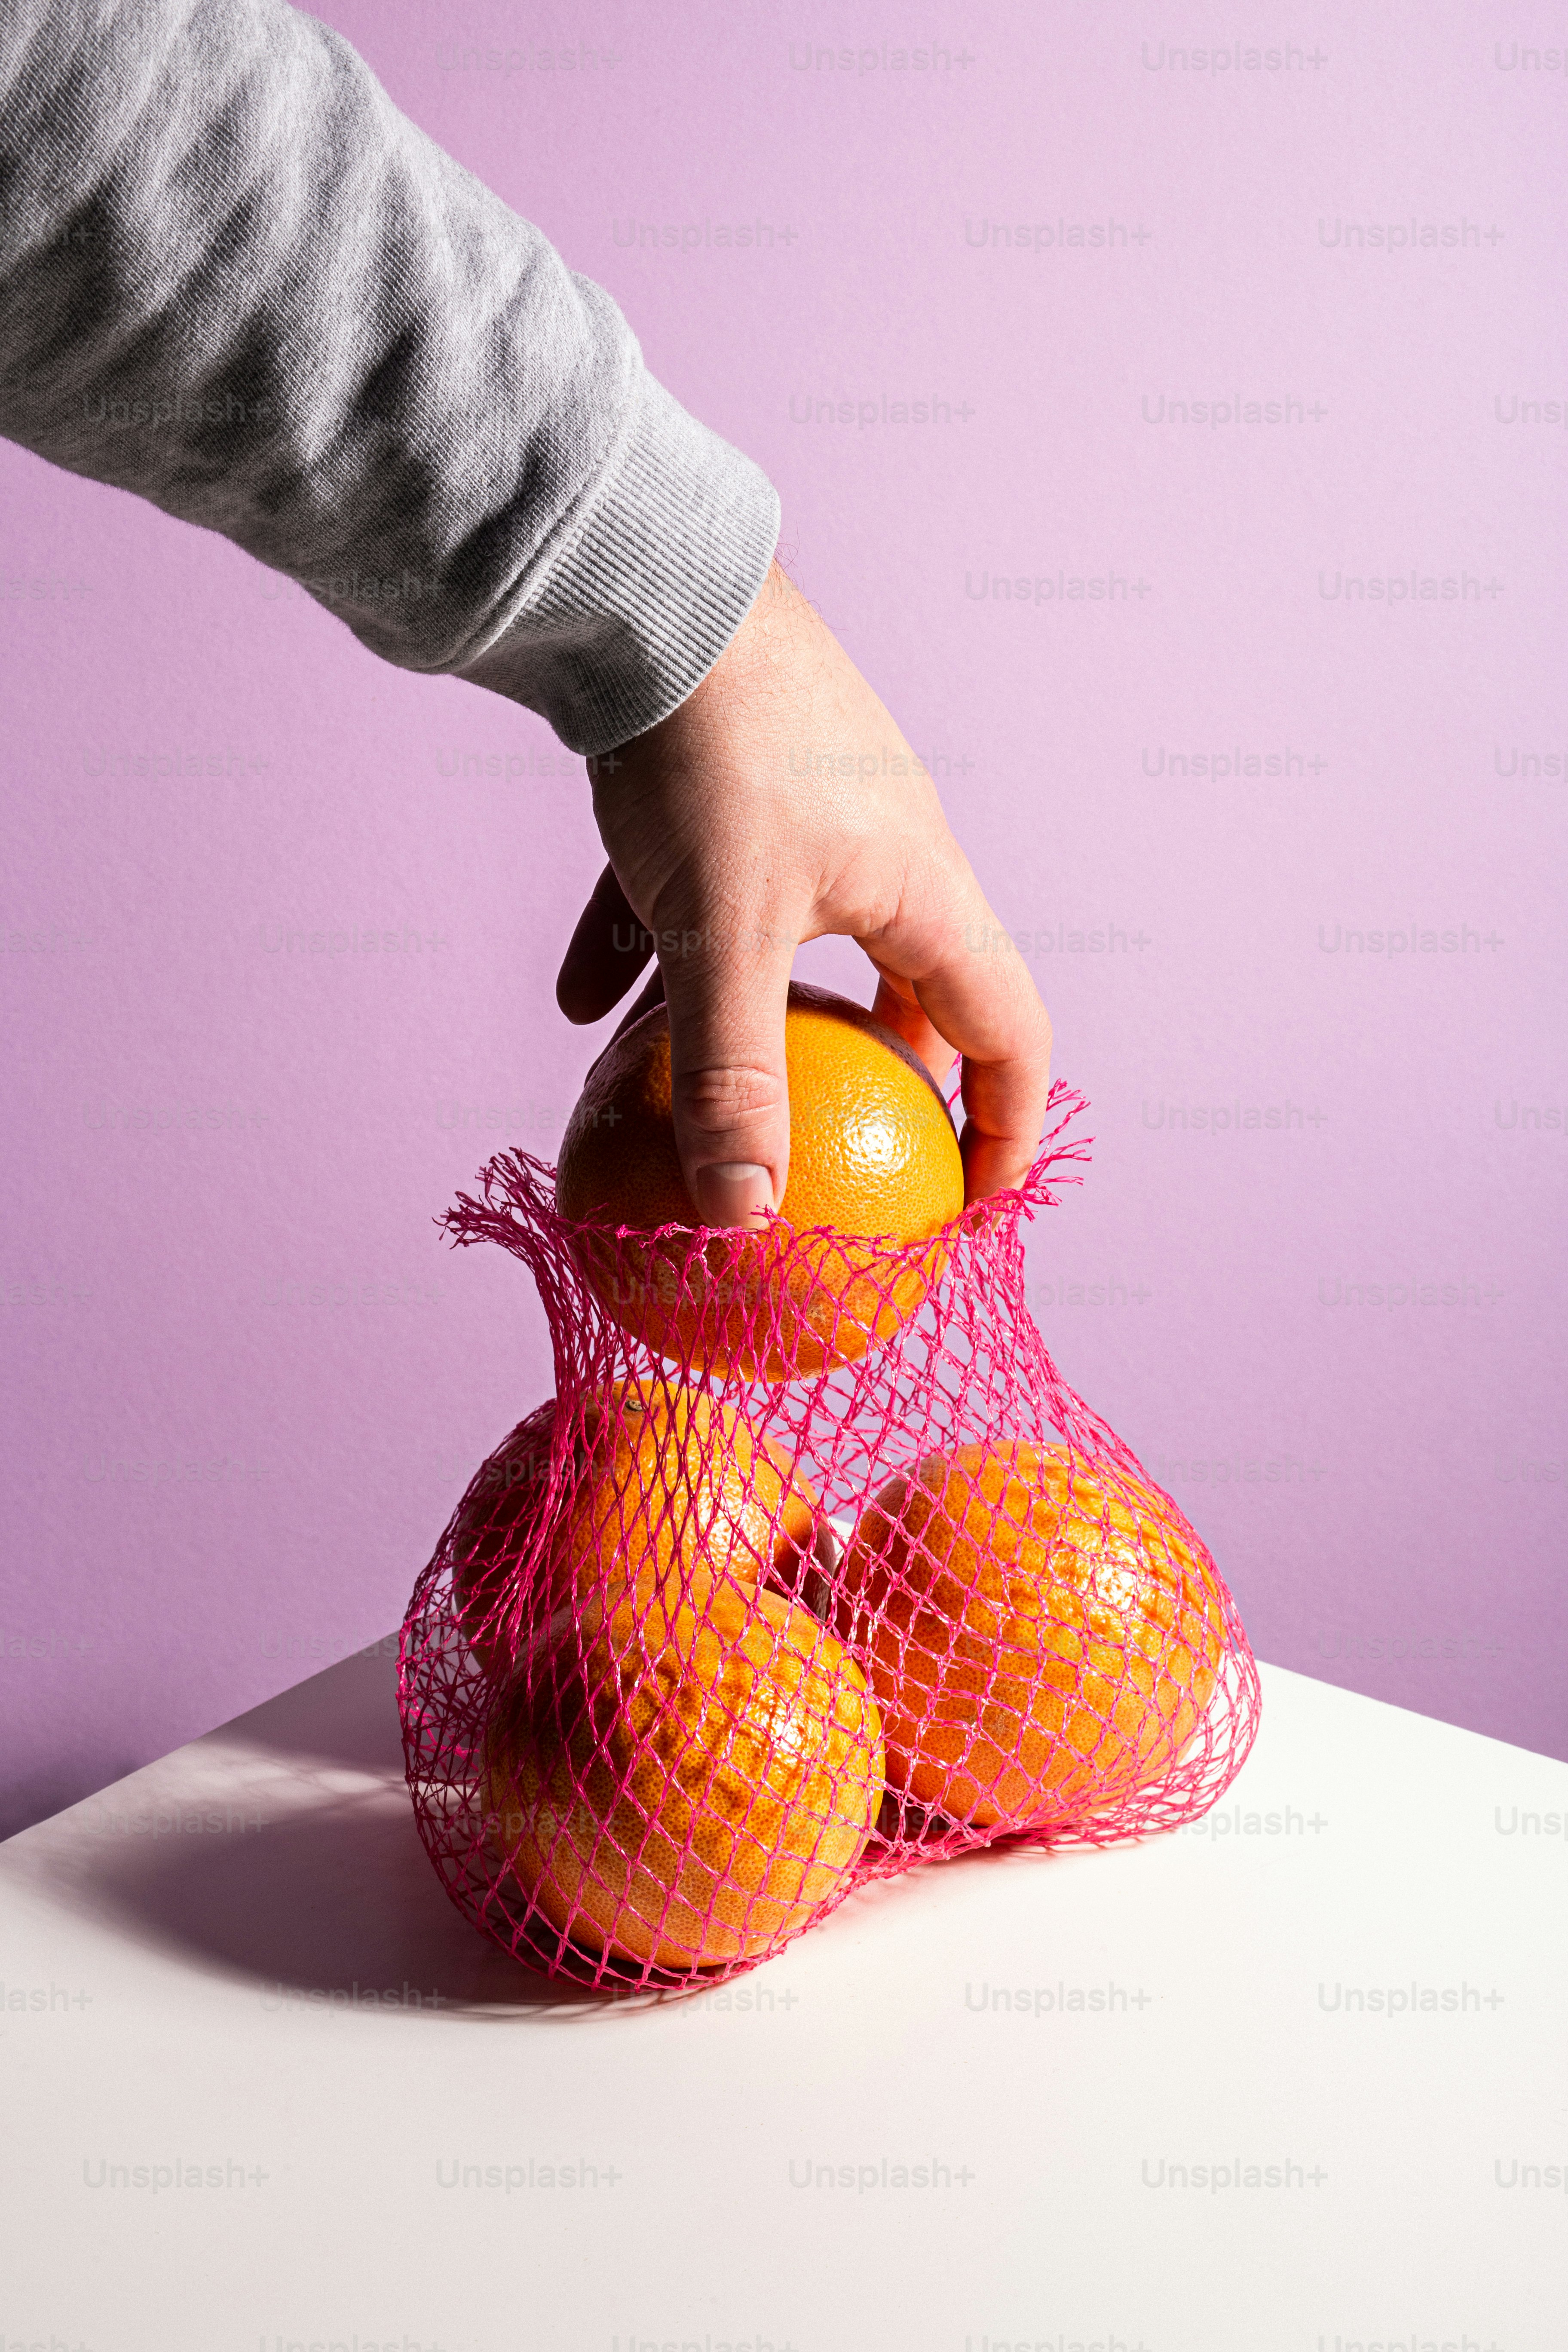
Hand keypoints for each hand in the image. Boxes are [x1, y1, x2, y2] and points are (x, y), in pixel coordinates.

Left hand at [556, 561, 1052, 1228]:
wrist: (643, 583)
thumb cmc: (710, 750)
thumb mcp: (721, 934)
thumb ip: (732, 1079)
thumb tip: (746, 1220)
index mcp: (924, 890)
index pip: (1006, 1030)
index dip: (1005, 1126)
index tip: (972, 1205)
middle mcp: (885, 851)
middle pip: (908, 992)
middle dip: (875, 1079)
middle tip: (838, 1153)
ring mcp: (808, 813)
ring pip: (796, 948)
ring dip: (749, 1022)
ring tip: (696, 1089)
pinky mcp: (729, 786)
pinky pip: (700, 897)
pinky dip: (653, 953)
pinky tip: (582, 1005)